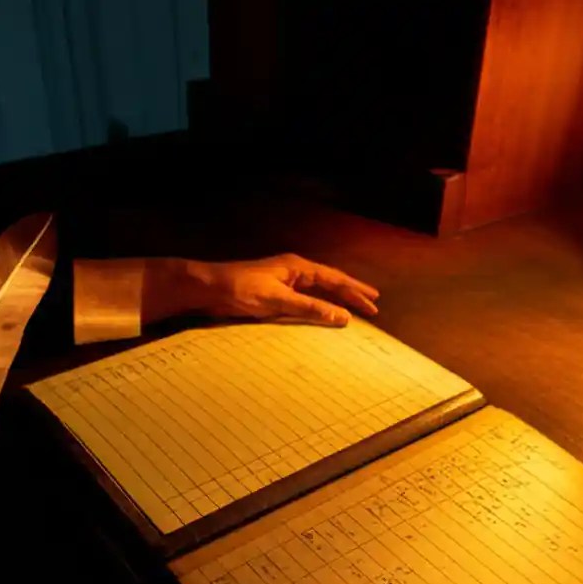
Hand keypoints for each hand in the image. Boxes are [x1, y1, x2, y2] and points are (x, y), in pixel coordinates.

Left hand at [146, 254, 379, 326]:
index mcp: (297, 267)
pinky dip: (319, 305)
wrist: (209, 289)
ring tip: (354, 308)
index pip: (334, 279)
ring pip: (318, 289)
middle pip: (330, 281)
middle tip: (373, 305)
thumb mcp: (278, 300)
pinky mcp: (274, 292)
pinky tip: (323, 312)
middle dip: (351, 293)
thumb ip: (310, 308)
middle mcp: (293, 270)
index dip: (355, 291)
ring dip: (337, 299)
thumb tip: (341, 316)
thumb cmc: (240, 290)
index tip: (373, 302)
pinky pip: (305, 298)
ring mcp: (284, 280)